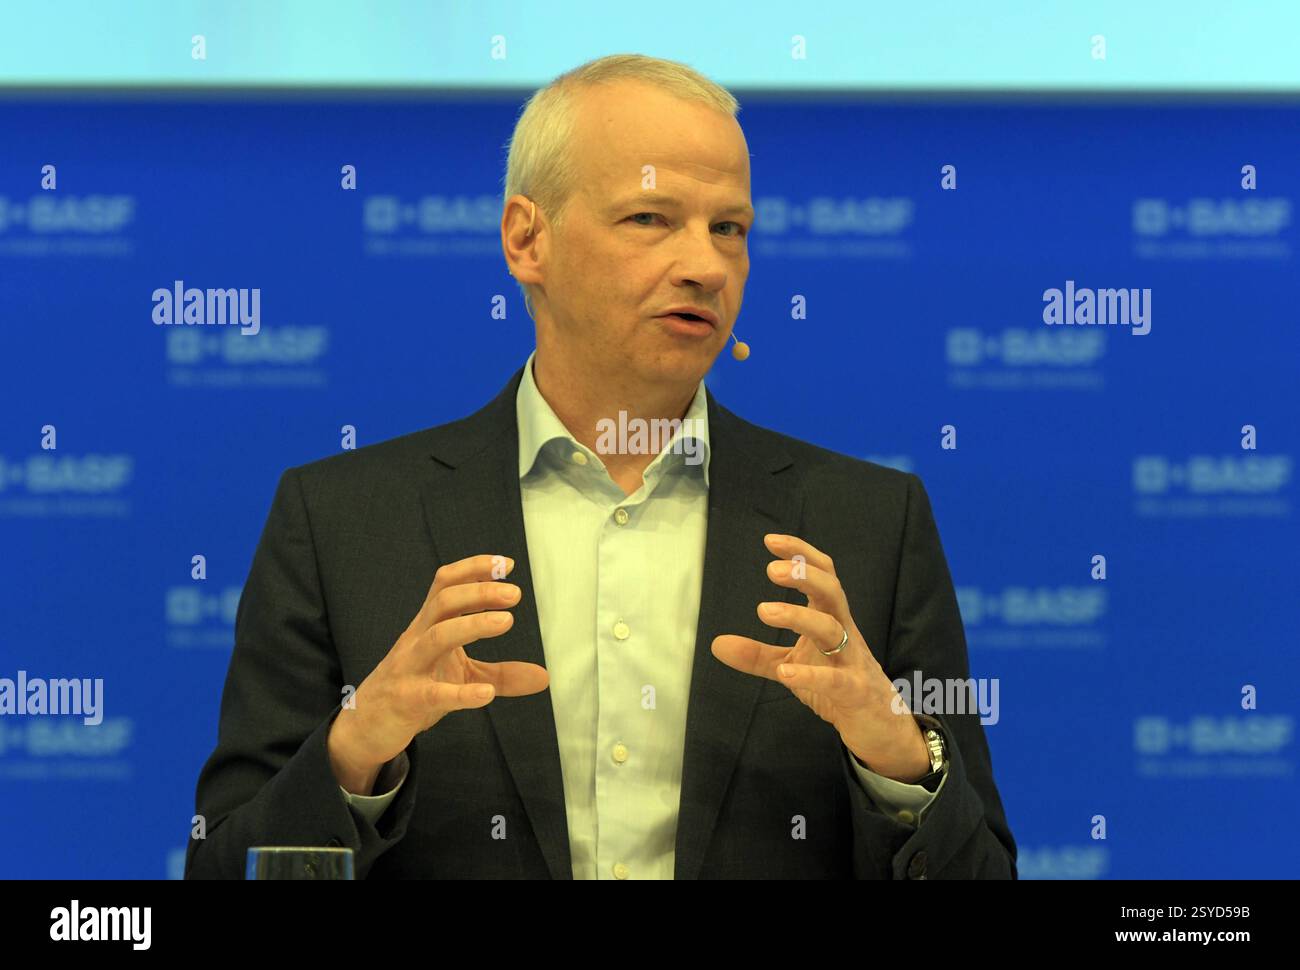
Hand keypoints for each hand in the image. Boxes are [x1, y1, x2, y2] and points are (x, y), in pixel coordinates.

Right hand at [328, 553, 548, 793]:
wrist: (365, 727)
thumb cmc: (415, 690)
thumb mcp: (460, 678)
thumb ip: (500, 675)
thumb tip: (544, 677)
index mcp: (427, 625)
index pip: (446, 584)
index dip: (474, 569)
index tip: (507, 564)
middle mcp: (416, 638)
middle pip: (444, 601)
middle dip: (480, 592)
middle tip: (516, 594)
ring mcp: (409, 668)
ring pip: (437, 636)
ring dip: (473, 625)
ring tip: (507, 621)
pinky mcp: (407, 700)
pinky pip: (433, 693)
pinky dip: (461, 693)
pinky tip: (487, 694)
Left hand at [710, 533, 930, 783]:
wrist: (882, 728)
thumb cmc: (839, 687)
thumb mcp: (794, 667)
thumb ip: (758, 656)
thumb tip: (716, 643)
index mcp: (832, 620)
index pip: (823, 576)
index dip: (801, 554)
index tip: (770, 541)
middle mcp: (845, 633)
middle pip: (832, 592)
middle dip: (804, 575)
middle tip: (771, 570)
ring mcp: (853, 662)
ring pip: (832, 629)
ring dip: (799, 616)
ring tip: (765, 610)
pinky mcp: (856, 693)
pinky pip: (836, 680)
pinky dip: (812, 673)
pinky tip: (785, 670)